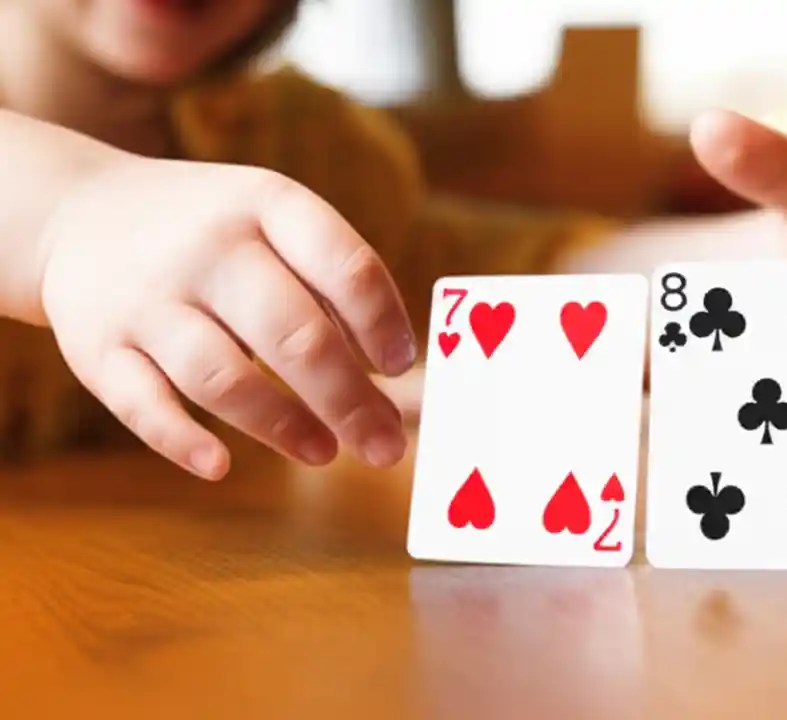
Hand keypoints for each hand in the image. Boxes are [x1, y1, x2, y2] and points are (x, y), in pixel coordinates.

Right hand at [39, 156, 416, 479]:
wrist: (77, 212)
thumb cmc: (212, 233)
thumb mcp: (271, 218)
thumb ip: (331, 281)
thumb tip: (394, 374)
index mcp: (266, 205)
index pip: (344, 265)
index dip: (383, 323)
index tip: (399, 366)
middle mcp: (206, 248)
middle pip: (293, 334)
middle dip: (349, 401)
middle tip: (384, 446)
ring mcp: (146, 298)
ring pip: (222, 376)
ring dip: (282, 425)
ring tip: (326, 453)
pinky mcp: (96, 347)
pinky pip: (141, 404)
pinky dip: (181, 440)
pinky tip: (221, 466)